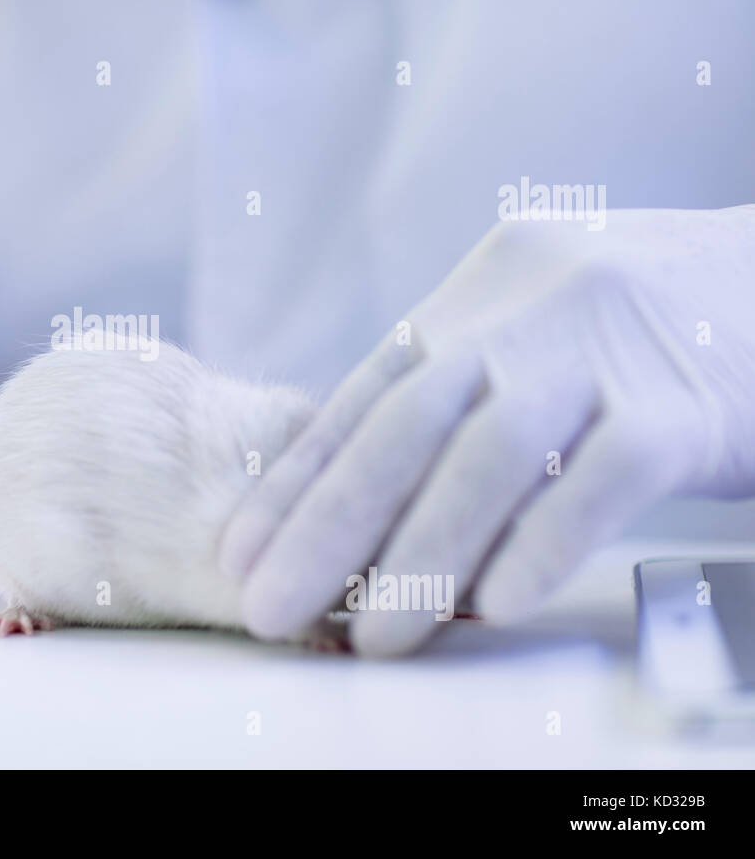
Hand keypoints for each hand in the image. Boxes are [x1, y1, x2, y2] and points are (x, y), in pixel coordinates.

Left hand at [219, 206, 754, 655]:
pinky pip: (605, 474)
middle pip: (406, 422)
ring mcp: (610, 347)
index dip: (298, 478)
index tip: (241, 551)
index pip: (369, 394)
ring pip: (492, 452)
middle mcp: (530, 305)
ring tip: (376, 639)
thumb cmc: (648, 335)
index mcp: (480, 291)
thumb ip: (460, 400)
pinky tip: (498, 604)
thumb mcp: (538, 332)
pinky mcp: (690, 403)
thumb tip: (368, 515)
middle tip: (270, 607)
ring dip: (422, 554)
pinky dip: (543, 540)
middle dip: (327, 524)